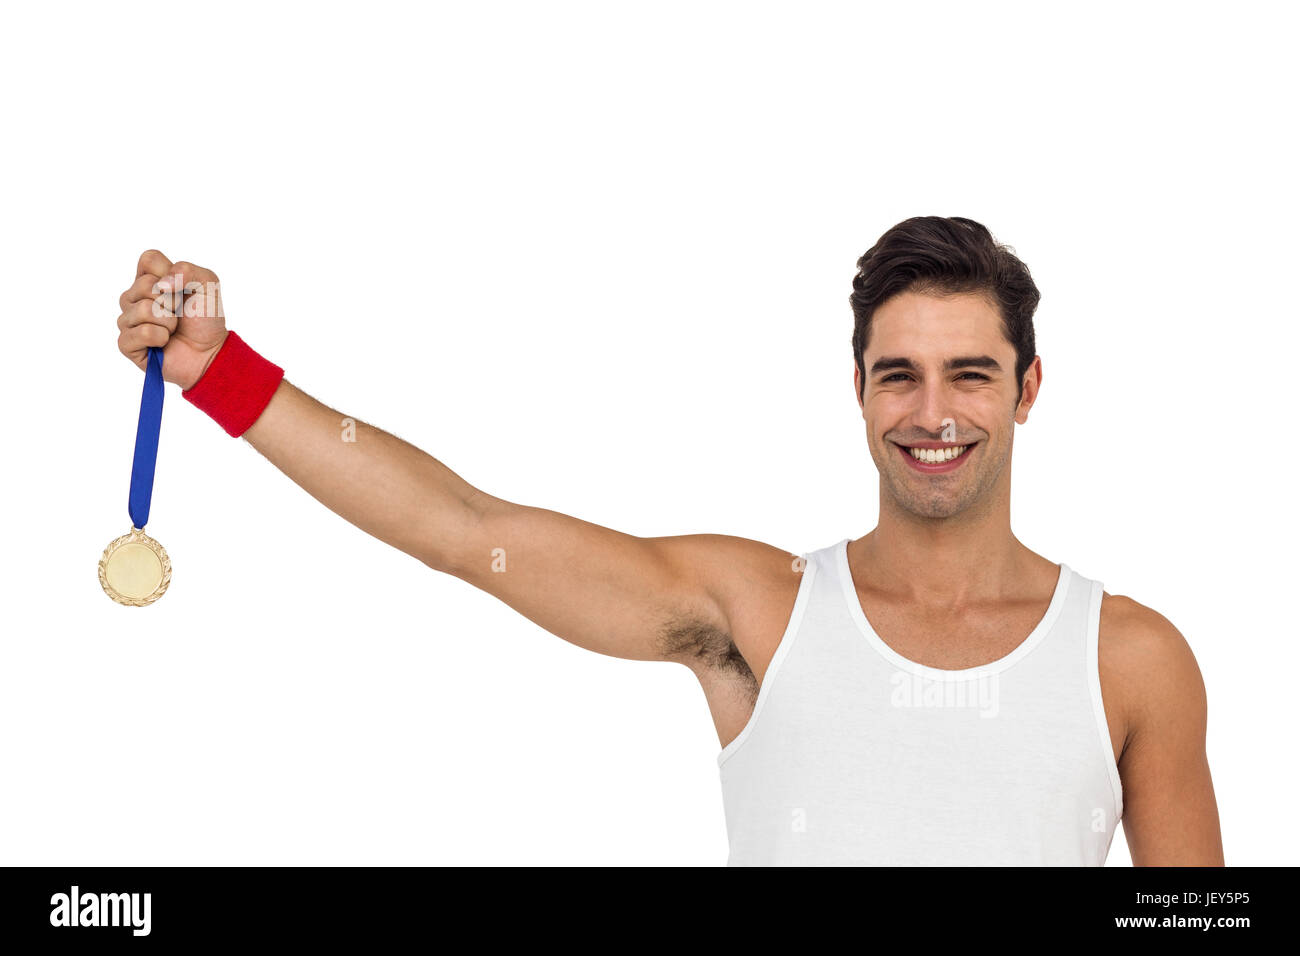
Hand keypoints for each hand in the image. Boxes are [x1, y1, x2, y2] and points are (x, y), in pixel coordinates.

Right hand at [117, 250, 228, 388]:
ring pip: (143, 309)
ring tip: (173, 329)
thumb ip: (187, 270)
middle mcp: (134, 298)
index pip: (148, 259)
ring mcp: (129, 320)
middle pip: (145, 285)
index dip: (169, 273)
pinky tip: (164, 342)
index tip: (182, 288)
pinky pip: (141, 333)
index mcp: (150, 279)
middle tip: (179, 314)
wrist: (210, 352)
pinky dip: (160, 337)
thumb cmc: (206, 319)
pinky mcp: (127, 344)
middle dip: (172, 301)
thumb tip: (161, 284)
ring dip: (169, 321)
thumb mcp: (208, 285)